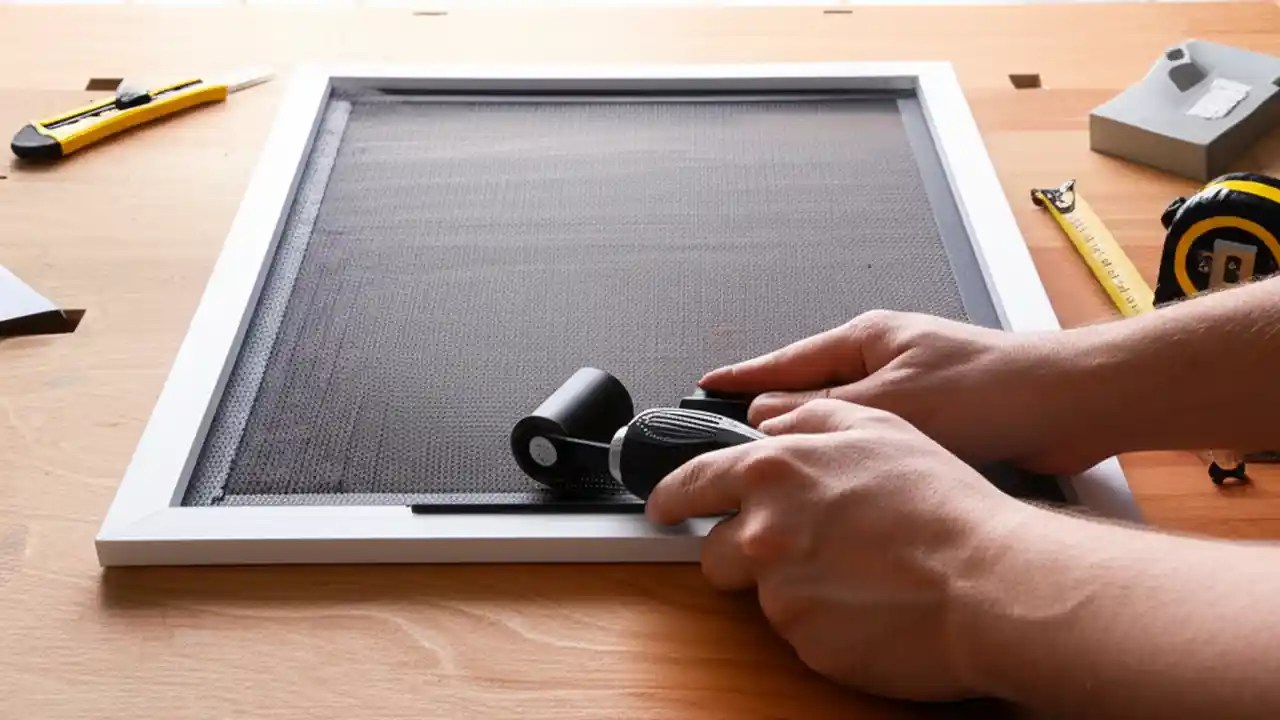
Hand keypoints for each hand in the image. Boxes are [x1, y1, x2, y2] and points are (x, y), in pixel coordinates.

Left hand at [646, 398, 1031, 700]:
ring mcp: (778, 591)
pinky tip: (868, 604)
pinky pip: (798, 631)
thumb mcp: (880, 426)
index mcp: (774, 471)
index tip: (664, 505)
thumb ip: (812, 415)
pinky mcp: (801, 641)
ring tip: (854, 574)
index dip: (673, 495)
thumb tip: (769, 416)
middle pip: (715, 551)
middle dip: (742, 552)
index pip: (692, 482)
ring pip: (760, 594)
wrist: (988, 583)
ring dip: (791, 587)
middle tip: (800, 549)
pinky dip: (824, 621)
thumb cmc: (944, 506)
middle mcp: (762, 530)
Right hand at [700, 310, 1105, 474]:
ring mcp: (912, 389)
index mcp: (868, 339)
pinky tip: (852, 484)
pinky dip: (859, 458)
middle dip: (778, 418)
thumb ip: (823, 411)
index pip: (786, 361)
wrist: (1071, 406)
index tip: (706, 388)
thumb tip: (767, 419)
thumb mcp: (891, 403)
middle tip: (738, 446)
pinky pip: (878, 439)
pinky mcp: (938, 421)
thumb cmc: (993, 389)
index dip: (742, 379)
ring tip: (790, 472)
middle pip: (811, 390)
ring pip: (845, 421)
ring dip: (824, 444)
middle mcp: (887, 359)